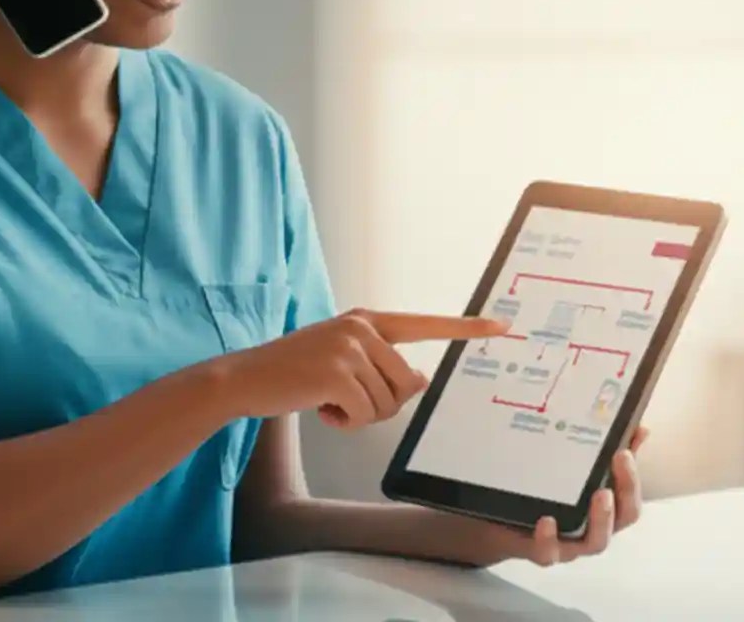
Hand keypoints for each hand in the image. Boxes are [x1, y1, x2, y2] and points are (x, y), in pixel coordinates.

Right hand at [217, 308, 506, 428]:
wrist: (243, 378)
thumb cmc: (294, 374)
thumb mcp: (342, 363)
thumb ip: (380, 366)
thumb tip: (421, 380)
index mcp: (365, 320)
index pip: (425, 323)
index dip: (465, 328)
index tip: (501, 326)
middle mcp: (361, 327)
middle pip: (408, 383)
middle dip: (383, 404)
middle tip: (346, 401)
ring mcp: (349, 347)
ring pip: (388, 402)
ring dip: (360, 414)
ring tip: (327, 400)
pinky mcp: (338, 372)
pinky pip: (366, 414)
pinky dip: (345, 422)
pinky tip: (320, 408)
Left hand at [447, 427, 649, 566]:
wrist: (501, 524)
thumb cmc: (546, 495)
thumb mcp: (573, 471)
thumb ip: (604, 452)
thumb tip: (639, 428)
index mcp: (604, 507)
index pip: (630, 497)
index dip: (633, 477)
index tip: (624, 451)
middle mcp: (593, 527)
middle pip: (622, 518)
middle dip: (626, 492)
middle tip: (619, 463)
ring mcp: (569, 543)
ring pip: (595, 542)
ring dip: (602, 520)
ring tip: (600, 495)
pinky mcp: (540, 550)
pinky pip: (548, 552)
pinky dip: (549, 539)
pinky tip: (547, 521)